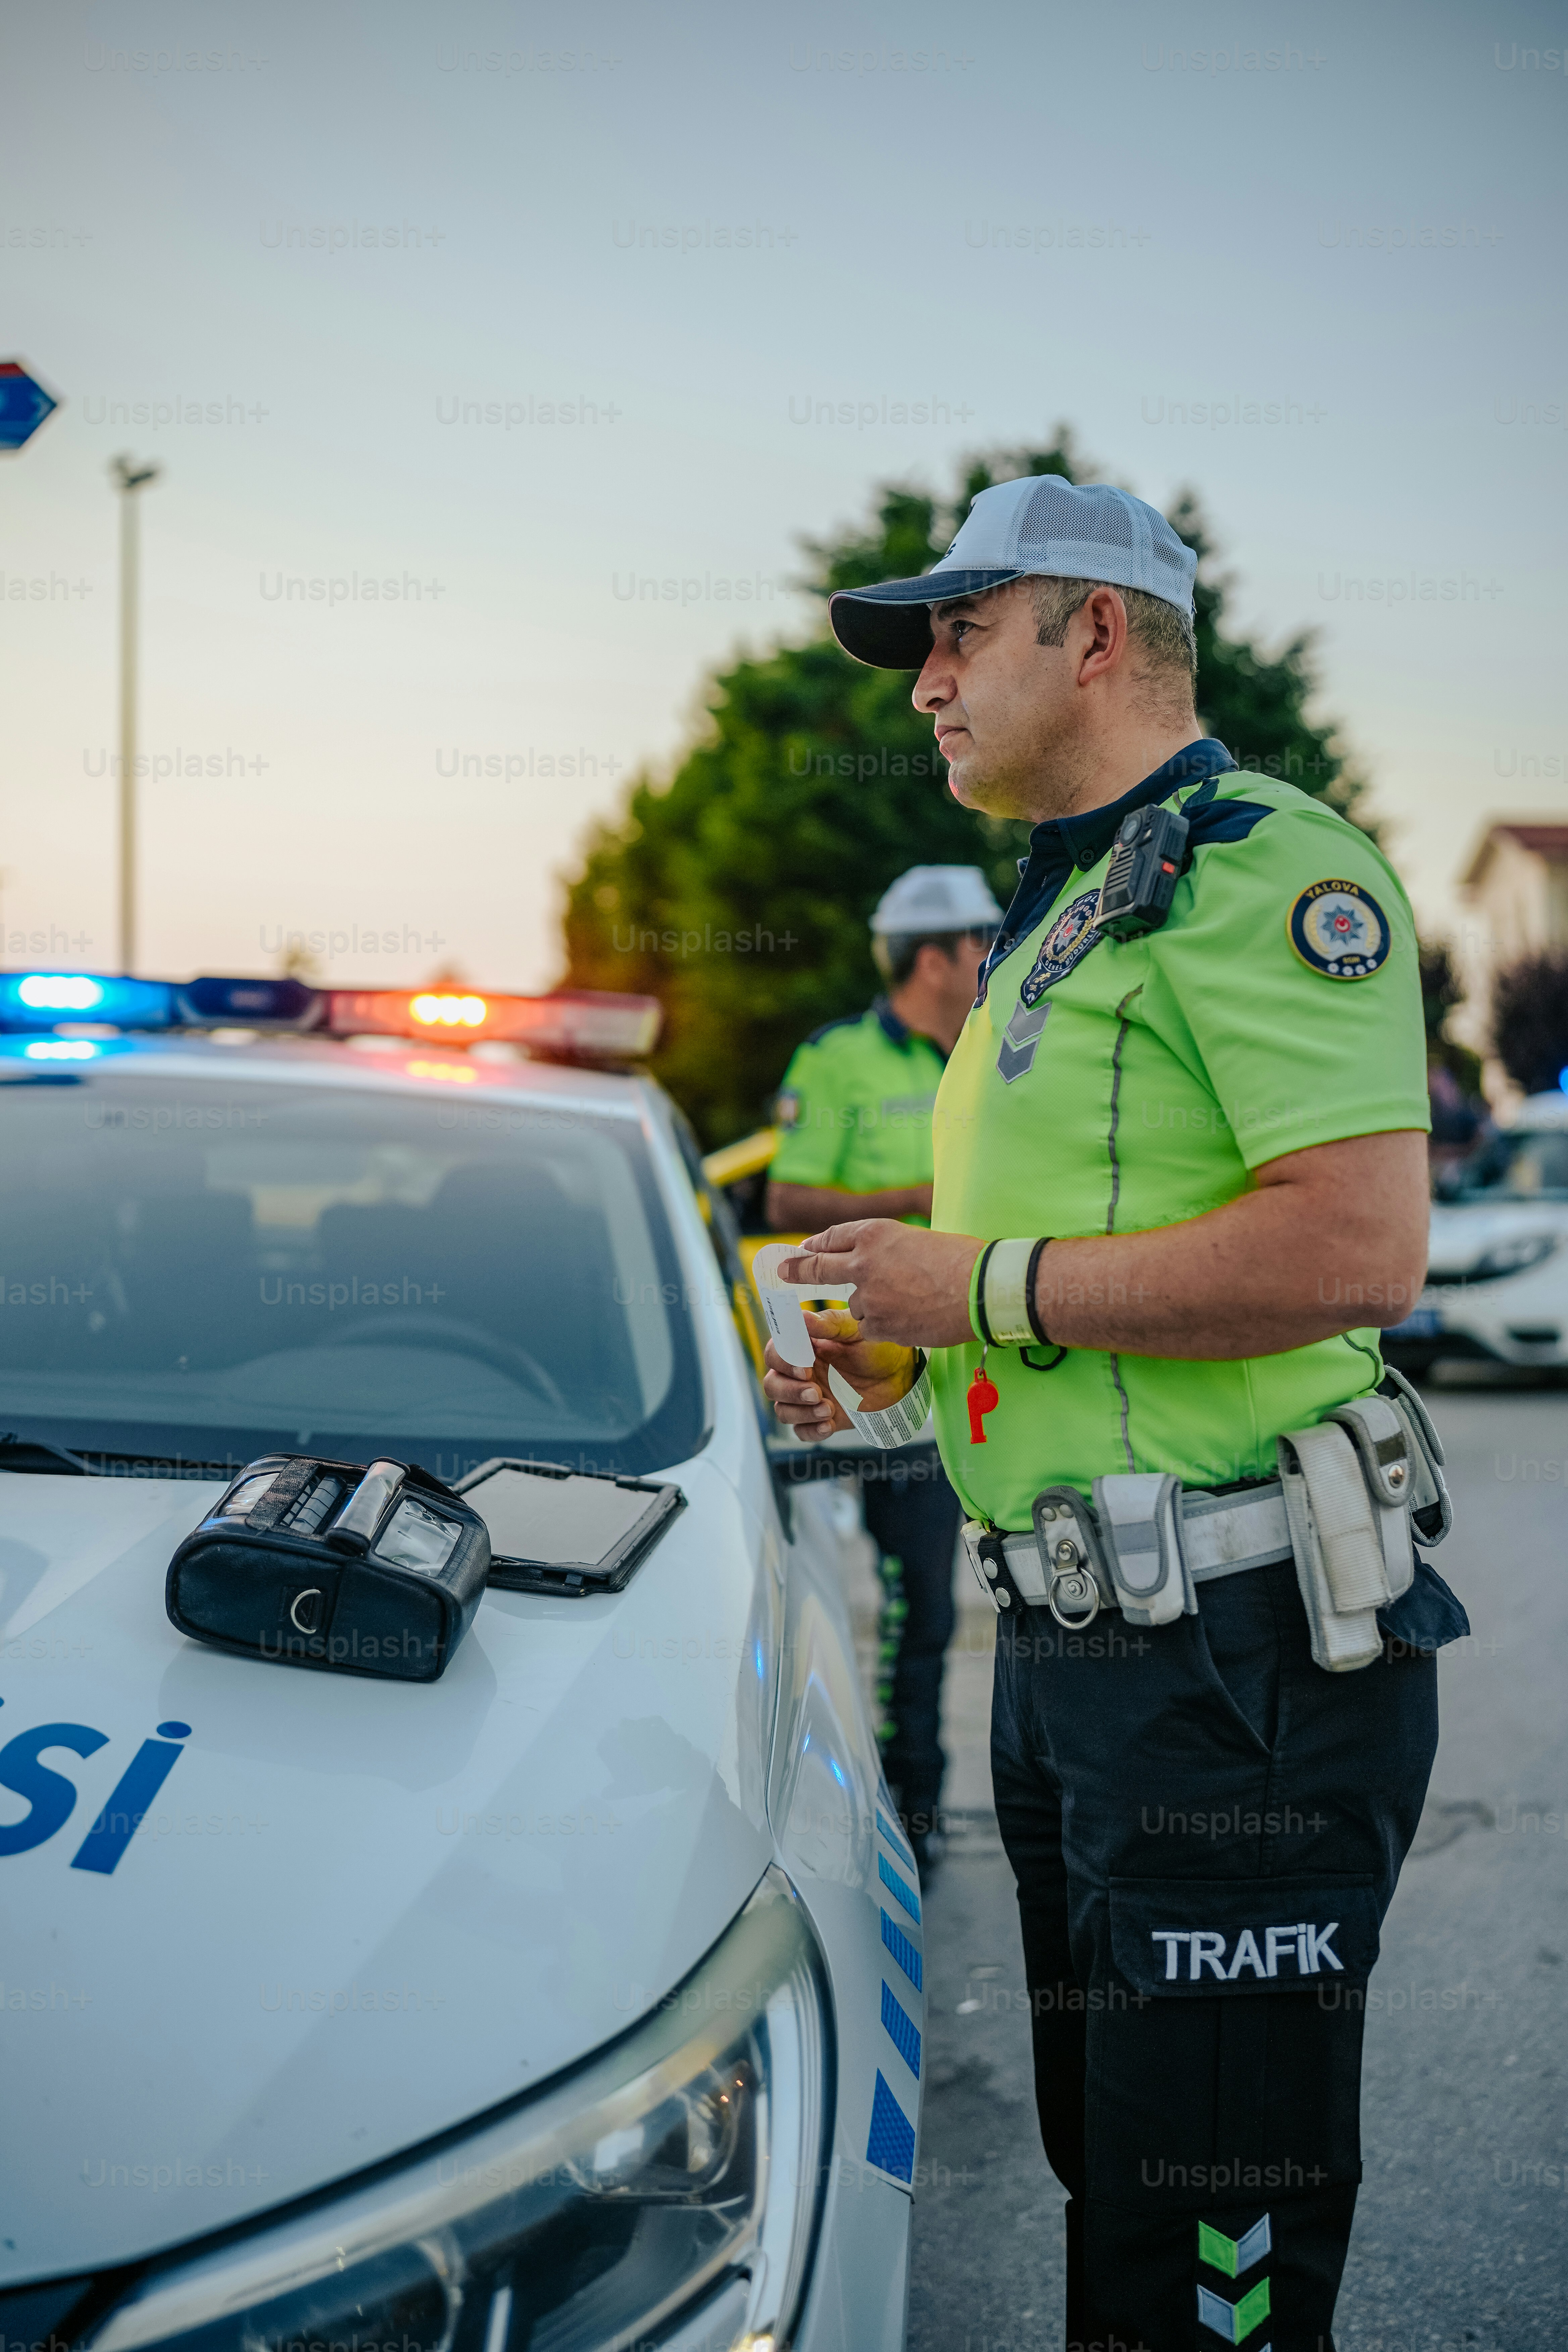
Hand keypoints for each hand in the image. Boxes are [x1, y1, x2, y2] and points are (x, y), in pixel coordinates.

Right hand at [762, 1308, 918, 1442]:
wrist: (903, 1377)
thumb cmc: (878, 1347)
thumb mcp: (856, 1331)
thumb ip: (828, 1325)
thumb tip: (801, 1316)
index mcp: (804, 1348)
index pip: (774, 1353)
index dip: (783, 1362)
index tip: (806, 1368)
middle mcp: (801, 1374)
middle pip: (772, 1385)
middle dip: (789, 1391)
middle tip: (816, 1392)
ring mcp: (810, 1398)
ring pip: (783, 1410)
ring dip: (801, 1412)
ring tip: (828, 1408)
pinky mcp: (822, 1418)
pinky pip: (802, 1431)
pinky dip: (811, 1430)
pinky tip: (829, 1424)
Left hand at [779, 1219, 981, 1348]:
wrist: (982, 1291)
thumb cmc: (961, 1260)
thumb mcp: (916, 1240)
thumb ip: (885, 1250)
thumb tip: (866, 1262)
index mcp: (874, 1233)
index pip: (833, 1238)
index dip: (815, 1246)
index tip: (803, 1251)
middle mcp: (863, 1263)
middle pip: (819, 1268)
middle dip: (797, 1270)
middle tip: (783, 1271)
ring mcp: (868, 1298)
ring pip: (856, 1305)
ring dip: (873, 1305)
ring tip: (910, 1301)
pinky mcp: (878, 1326)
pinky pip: (871, 1327)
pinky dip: (886, 1324)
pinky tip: (912, 1319)